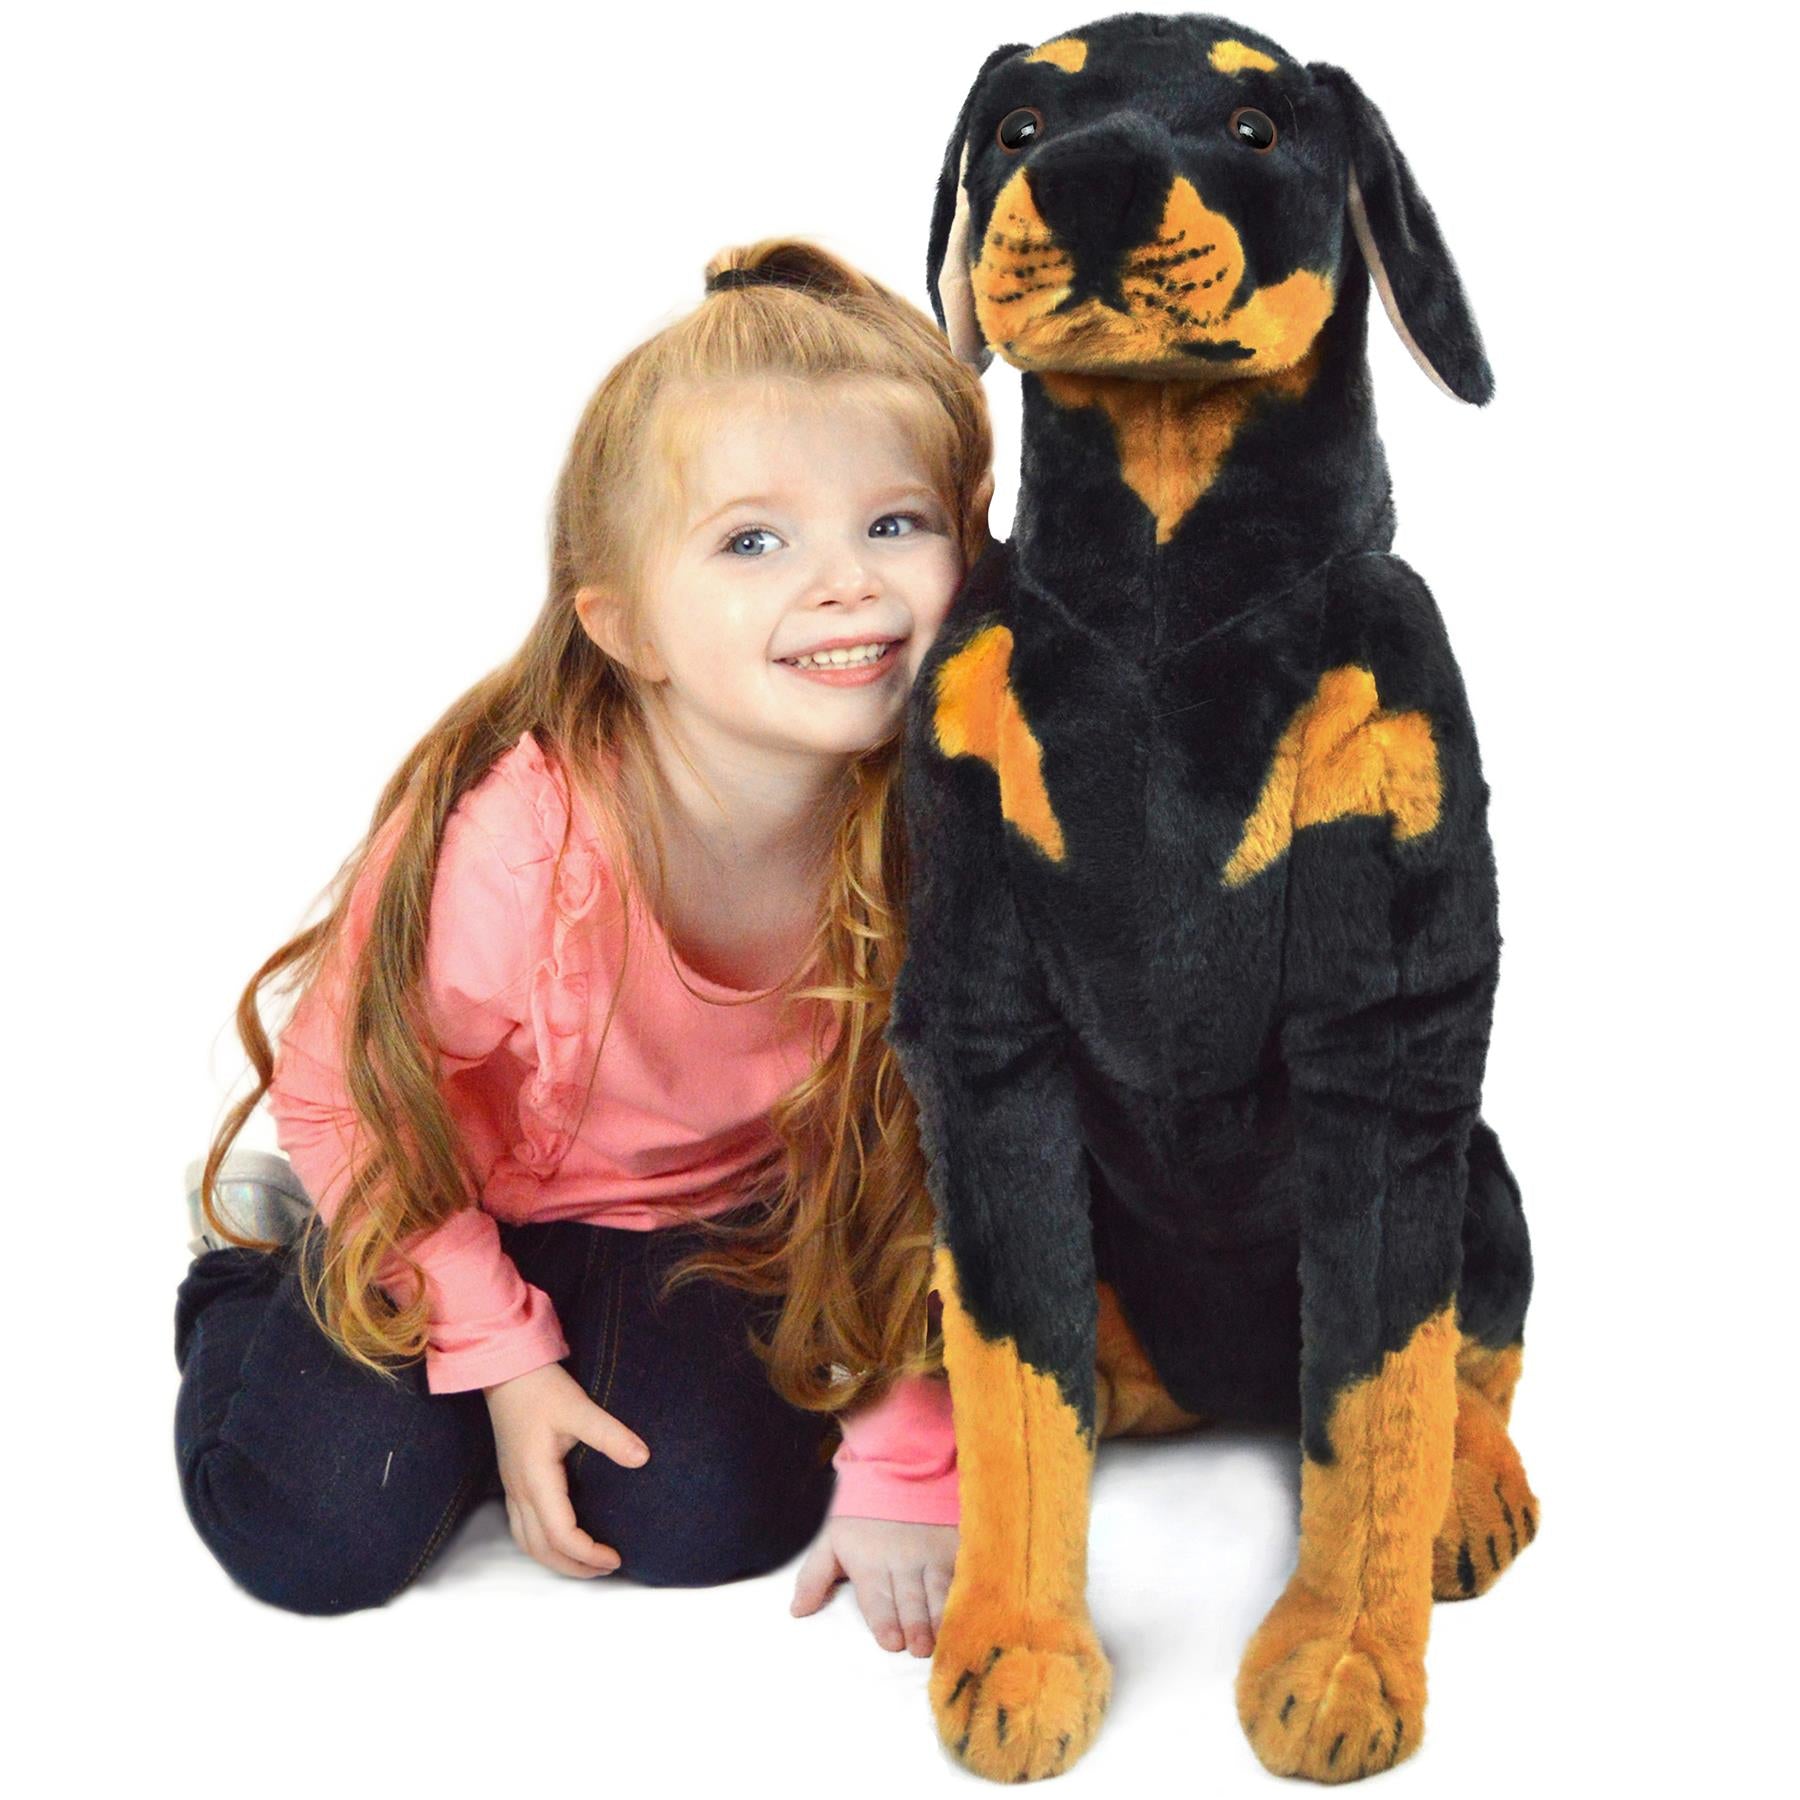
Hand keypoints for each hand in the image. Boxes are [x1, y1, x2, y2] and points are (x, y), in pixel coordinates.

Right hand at [482, 1361, 648, 1578]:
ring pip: (527, 1543)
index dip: (588, 1553)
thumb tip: (643, 1459)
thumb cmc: (541, 1388)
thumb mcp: (580, 1409)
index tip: (616, 1557)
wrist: (506, 1371)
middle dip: (574, 1566)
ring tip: (587, 1561)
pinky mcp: (512, 1480)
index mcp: (536, 1479)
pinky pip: (522, 1527)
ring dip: (556, 1559)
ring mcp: (512, 1487)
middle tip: (608, 1567)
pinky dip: (543, 1544)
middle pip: (541, 1549)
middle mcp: (520, 1490)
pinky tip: (563, 1537)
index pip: (561, 1534)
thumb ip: (610, 1436)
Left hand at [790, 1516, 957, 1655]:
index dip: (884, 1620)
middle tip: (920, 1648)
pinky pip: (958, 1573)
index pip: (876, 1598)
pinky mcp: (952, 1545)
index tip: (890, 1642)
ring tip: (941, 1638)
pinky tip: (966, 1611)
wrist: (898, 1468)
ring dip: (938, 1615)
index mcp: (869, 1562)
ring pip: (936, 1589)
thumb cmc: (861, 1515)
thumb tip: (796, 1613)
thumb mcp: (831, 1540)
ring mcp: (930, 1553)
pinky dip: (961, 1593)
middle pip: (908, 1599)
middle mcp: (901, 1560)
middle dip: (914, 1625)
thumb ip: (813, 1578)